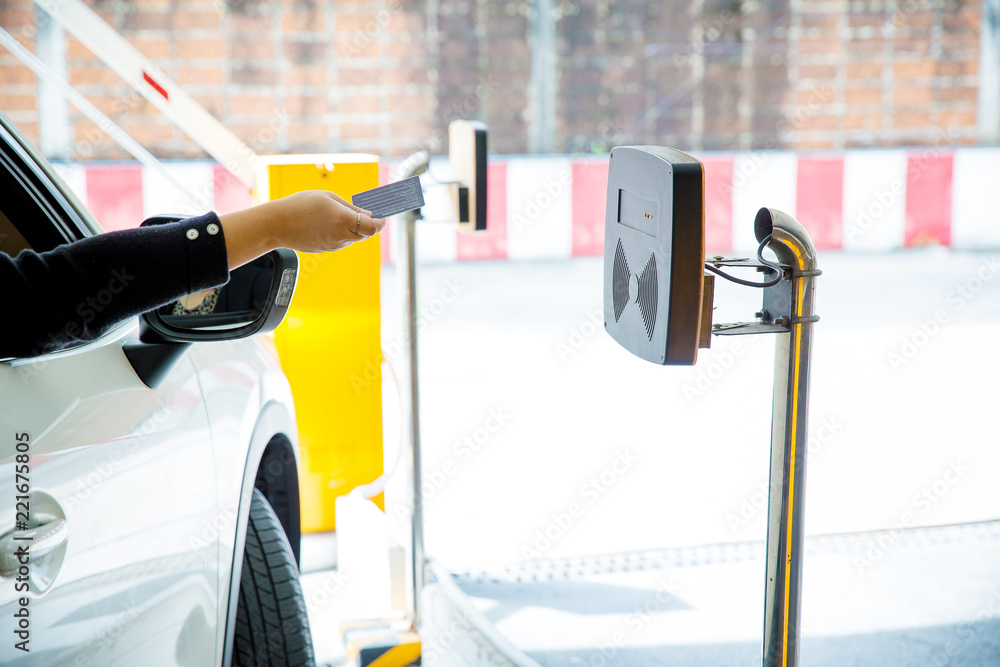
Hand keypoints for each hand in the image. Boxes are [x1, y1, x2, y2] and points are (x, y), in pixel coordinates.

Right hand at [219, 190, 386, 268]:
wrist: (276, 224)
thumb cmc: (300, 205)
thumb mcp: (327, 198)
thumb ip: (350, 207)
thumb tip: (368, 214)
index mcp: (342, 219)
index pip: (372, 227)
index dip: (380, 222)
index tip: (383, 217)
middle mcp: (340, 235)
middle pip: (365, 233)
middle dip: (369, 224)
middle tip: (368, 212)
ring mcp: (334, 245)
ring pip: (353, 237)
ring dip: (354, 228)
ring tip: (342, 214)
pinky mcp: (326, 249)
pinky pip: (341, 240)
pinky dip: (342, 232)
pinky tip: (330, 222)